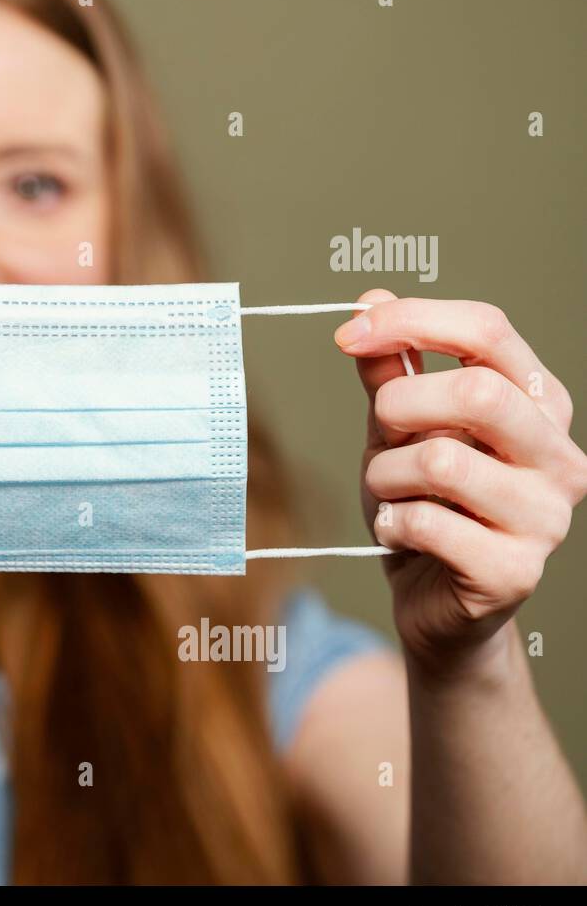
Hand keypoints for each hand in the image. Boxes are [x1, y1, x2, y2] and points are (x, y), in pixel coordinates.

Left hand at [336, 289, 586, 672]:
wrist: (437, 605)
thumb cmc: (425, 506)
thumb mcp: (399, 431)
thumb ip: (389, 371)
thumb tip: (370, 300)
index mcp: (537, 403)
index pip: (488, 330)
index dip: (411, 319)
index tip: (348, 333)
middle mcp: (557, 454)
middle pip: (476, 391)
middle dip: (400, 406)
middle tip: (379, 432)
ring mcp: (546, 516)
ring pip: (442, 460)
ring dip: (387, 475)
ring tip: (391, 494)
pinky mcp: (515, 570)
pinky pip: (429, 523)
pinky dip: (393, 523)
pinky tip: (401, 534)